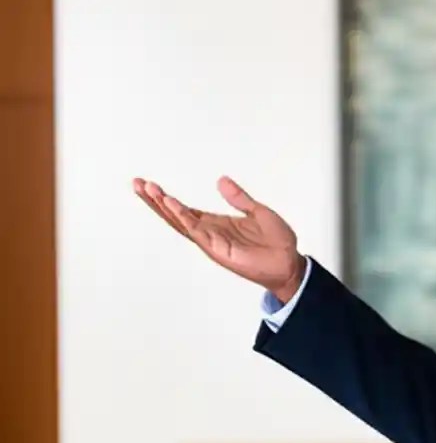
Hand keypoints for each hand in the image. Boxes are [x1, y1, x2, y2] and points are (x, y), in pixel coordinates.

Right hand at [133, 176, 306, 302]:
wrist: (290, 262)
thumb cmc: (277, 241)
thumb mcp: (257, 212)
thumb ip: (239, 198)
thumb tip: (221, 180)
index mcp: (215, 224)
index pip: (183, 210)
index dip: (165, 198)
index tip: (147, 183)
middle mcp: (209, 233)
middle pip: (174, 216)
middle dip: (154, 201)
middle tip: (137, 183)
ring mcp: (212, 241)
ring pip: (180, 223)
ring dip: (164, 207)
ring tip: (149, 190)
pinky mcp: (218, 249)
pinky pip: (197, 232)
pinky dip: (184, 218)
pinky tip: (173, 205)